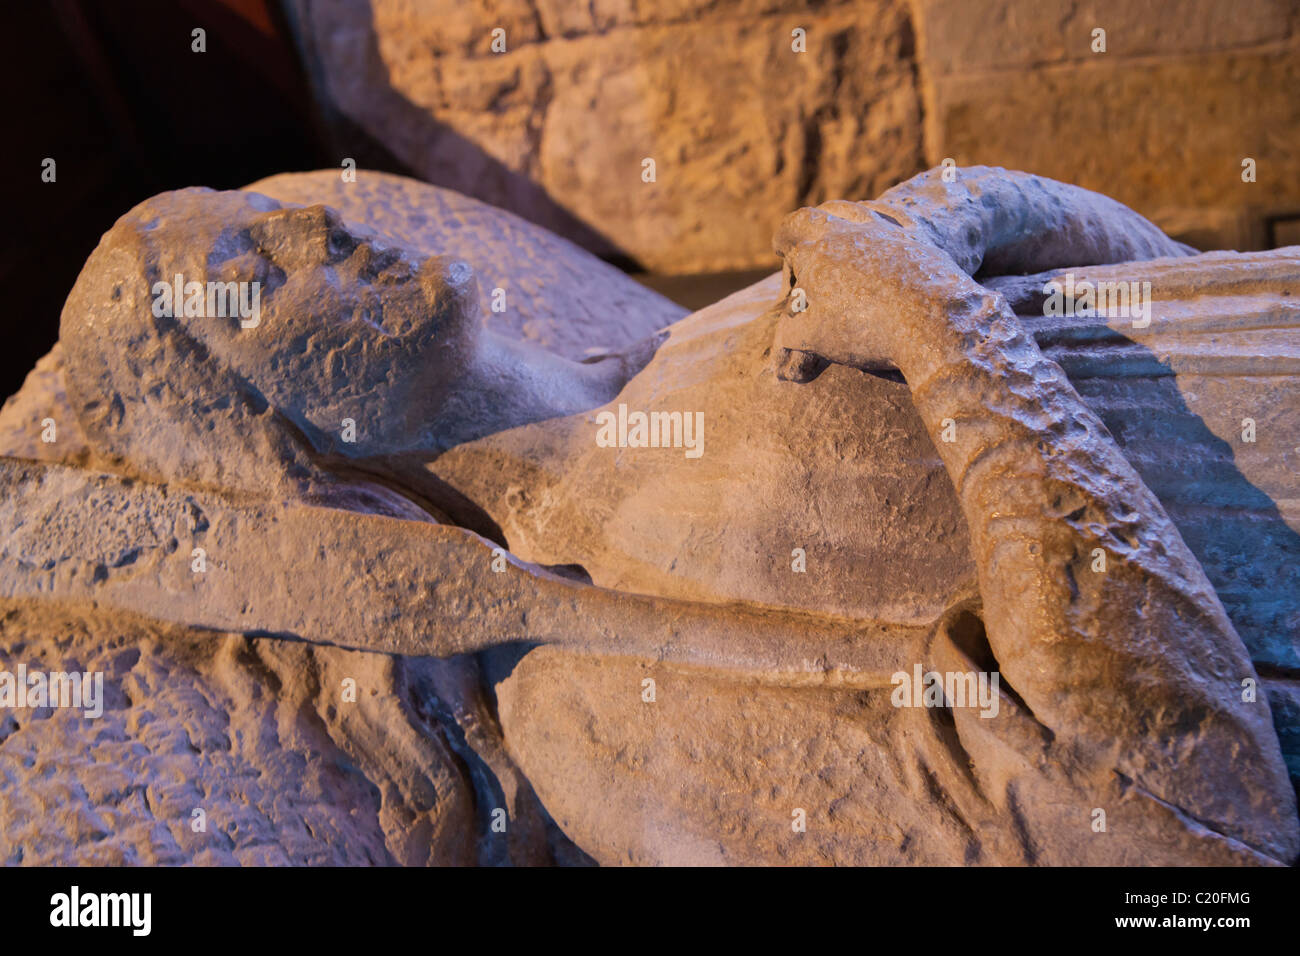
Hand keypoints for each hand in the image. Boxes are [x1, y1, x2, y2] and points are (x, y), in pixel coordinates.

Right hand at [772, 204, 984, 376]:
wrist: (932, 323)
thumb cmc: (867, 330)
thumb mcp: (814, 337)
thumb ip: (791, 333)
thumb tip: (783, 343)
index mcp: (817, 251)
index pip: (790, 244)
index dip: (783, 254)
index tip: (780, 253)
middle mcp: (848, 232)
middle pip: (813, 218)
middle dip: (797, 225)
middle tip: (791, 233)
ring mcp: (884, 231)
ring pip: (851, 211)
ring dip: (836, 215)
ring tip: (832, 221)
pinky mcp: (916, 239)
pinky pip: (892, 217)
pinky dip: (879, 218)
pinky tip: (879, 223)